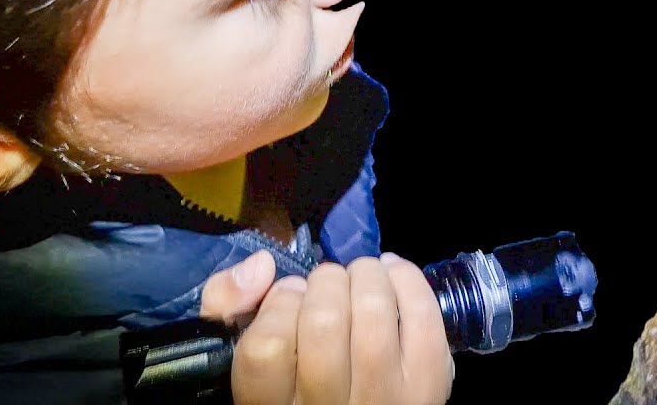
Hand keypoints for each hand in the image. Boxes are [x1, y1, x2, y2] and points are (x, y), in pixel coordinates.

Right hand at [201, 250, 454, 404]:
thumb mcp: (246, 360)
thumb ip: (227, 307)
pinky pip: (423, 318)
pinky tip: (392, 274)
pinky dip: (408, 280)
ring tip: (359, 276)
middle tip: (327, 283)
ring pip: (373, 312)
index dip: (278, 306)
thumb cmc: (293, 385)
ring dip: (365, 275)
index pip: (266, 348)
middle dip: (326, 282)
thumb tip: (261, 265)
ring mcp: (383, 401)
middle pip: (324, 322)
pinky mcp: (428, 387)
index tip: (290, 295)